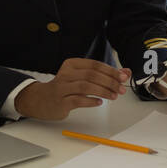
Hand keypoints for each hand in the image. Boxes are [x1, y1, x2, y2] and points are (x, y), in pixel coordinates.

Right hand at [15, 58, 130, 120]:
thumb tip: (125, 72)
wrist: (41, 100)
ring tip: (113, 96)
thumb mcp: (82, 78)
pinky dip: (90, 101)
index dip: (111, 71)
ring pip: (85, 86)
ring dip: (103, 91)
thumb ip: (103, 75)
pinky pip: (77, 100)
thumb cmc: (65, 88)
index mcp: (72, 64)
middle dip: (109, 82)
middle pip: (91, 75)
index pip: (95, 65)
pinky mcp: (60, 101)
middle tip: (120, 89)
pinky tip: (99, 102)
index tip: (123, 77)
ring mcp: (62, 87)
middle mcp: (66, 74)